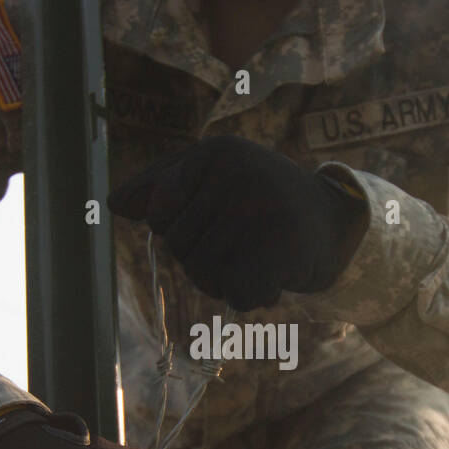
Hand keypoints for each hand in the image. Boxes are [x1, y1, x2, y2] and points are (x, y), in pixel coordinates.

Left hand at [108, 135, 368, 310]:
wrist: (334, 223)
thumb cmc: (260, 202)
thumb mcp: (212, 180)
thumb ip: (162, 185)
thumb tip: (114, 204)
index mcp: (215, 152)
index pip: (158, 212)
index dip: (178, 227)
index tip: (213, 216)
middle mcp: (238, 173)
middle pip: (179, 246)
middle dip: (203, 257)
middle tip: (242, 241)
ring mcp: (262, 208)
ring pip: (204, 274)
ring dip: (225, 281)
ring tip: (255, 257)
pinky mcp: (282, 247)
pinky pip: (236, 294)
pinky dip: (250, 297)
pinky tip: (271, 278)